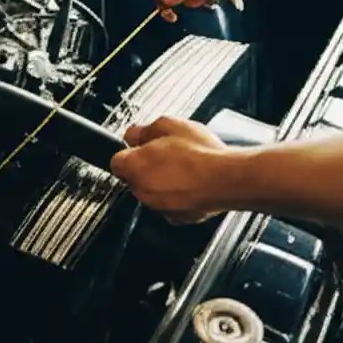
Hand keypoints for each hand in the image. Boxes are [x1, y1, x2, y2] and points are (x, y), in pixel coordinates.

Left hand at [110, 117, 231, 223]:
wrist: (226, 179)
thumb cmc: (199, 153)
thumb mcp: (168, 124)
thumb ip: (144, 130)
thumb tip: (133, 134)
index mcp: (134, 166)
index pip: (116, 161)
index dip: (130, 152)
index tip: (140, 147)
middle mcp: (141, 190)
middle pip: (135, 177)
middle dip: (147, 167)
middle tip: (168, 154)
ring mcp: (159, 207)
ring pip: (153, 192)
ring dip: (163, 182)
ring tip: (185, 167)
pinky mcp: (177, 217)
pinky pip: (171, 205)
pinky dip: (178, 196)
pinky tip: (193, 183)